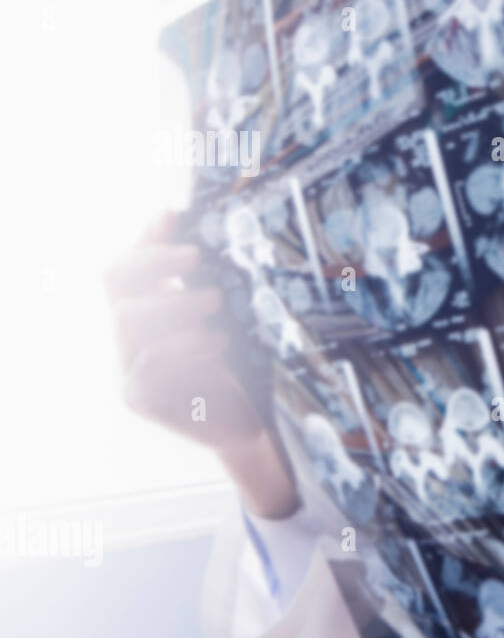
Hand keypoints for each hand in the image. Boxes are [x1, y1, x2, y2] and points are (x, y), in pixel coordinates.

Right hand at [105, 210, 298, 517]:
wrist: (253, 423)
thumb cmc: (247, 365)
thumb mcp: (238, 316)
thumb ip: (222, 282)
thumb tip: (227, 230)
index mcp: (150, 305)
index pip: (131, 260)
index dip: (146, 235)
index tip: (174, 214)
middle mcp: (131, 331)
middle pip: (115, 278)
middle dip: (154, 259)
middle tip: (198, 256)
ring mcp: (129, 363)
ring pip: (126, 316)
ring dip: (173, 302)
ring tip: (217, 301)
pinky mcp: (139, 397)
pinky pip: (147, 362)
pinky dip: (183, 345)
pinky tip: (216, 343)